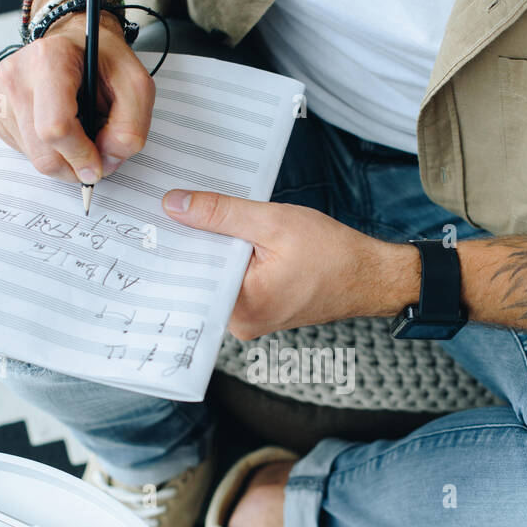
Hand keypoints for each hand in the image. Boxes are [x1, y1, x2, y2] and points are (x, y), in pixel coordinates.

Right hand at [0, 8, 155, 187]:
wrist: (72, 41)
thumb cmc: (104, 60)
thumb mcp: (135, 85)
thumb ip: (130, 128)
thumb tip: (105, 162)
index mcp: (50, 59)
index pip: (55, 127)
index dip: (80, 156)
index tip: (98, 166)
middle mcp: (16, 75)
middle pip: (43, 152)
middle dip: (75, 166)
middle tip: (96, 155)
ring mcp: (0, 95)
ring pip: (34, 157)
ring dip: (64, 158)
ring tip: (80, 130)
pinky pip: (24, 152)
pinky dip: (48, 151)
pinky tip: (60, 128)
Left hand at [162, 189, 419, 338]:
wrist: (370, 276)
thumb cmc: (333, 254)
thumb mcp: (273, 222)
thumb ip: (221, 213)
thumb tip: (175, 205)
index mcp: (239, 307)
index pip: (189, 272)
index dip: (174, 240)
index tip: (155, 215)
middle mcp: (239, 322)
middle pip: (198, 275)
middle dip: (191, 241)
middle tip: (172, 207)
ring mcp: (248, 319)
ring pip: (214, 276)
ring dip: (211, 247)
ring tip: (201, 216)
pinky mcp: (257, 310)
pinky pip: (230, 280)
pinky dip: (228, 257)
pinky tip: (228, 235)